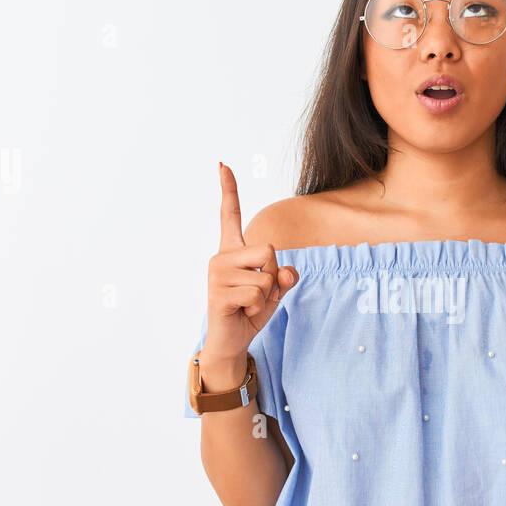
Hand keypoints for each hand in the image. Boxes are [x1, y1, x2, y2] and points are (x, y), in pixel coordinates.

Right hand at [201, 162, 298, 360]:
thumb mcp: (275, 291)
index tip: (222, 164)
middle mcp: (221, 257)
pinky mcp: (219, 293)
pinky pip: (257, 293)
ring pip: (266, 275)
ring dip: (267, 295)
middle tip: (256, 294)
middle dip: (273, 275)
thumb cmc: (250, 312)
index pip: (229, 215)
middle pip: (269, 249)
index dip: (228, 189)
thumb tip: (288, 272)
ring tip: (248, 305)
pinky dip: (258, 308)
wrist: (231, 341)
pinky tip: (242, 313)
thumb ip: (284, 277)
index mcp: (233, 251)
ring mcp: (217, 274)